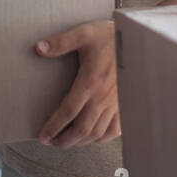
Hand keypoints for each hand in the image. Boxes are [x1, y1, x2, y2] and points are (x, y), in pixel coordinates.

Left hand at [34, 20, 120, 148]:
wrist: (138, 40)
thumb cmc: (109, 36)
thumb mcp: (83, 33)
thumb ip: (60, 42)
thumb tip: (38, 48)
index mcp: (90, 82)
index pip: (68, 112)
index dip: (53, 127)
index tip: (42, 136)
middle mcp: (104, 97)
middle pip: (82, 129)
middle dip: (65, 140)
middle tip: (52, 142)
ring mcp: (116, 103)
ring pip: (97, 133)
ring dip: (81, 141)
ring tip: (67, 141)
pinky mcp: (125, 105)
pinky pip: (115, 130)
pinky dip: (102, 137)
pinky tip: (93, 136)